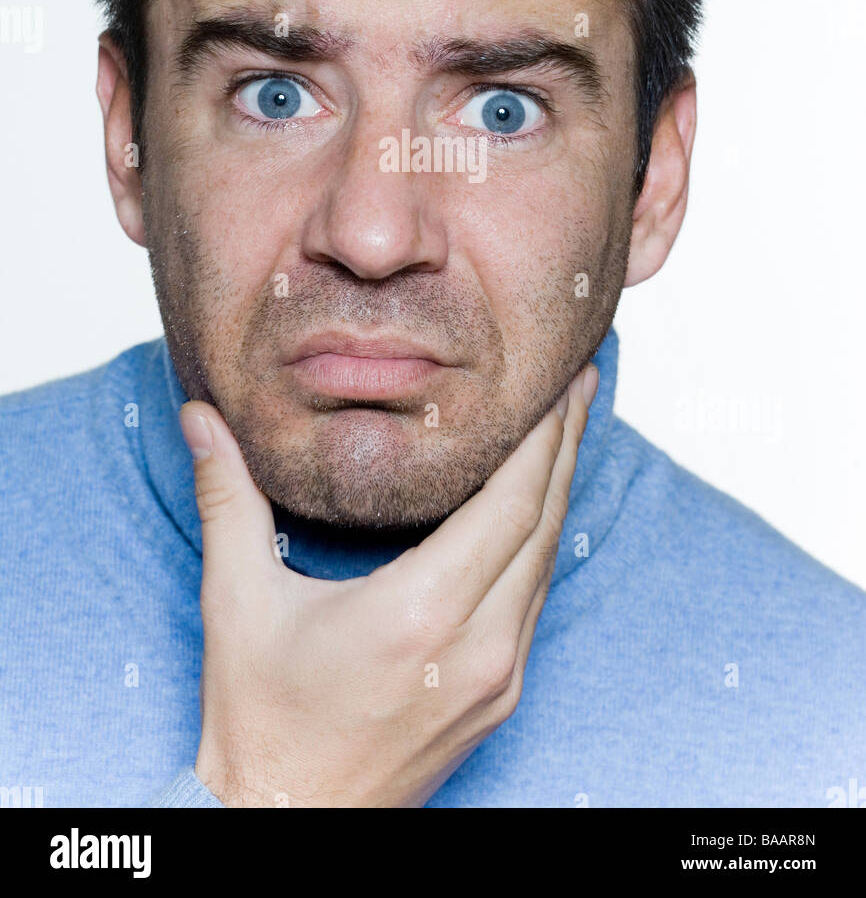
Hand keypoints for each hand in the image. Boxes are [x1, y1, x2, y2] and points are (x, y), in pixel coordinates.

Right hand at [180, 363, 598, 806]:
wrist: (286, 824)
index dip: (541, 436)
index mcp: (420, 611)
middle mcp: (476, 645)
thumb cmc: (261, 721)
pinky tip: (537, 511)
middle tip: (580, 379)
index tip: (558, 380)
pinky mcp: (499, 697)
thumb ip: (227, 498)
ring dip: (560, 492)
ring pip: (548, 564)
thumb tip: (202, 417)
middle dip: (564, 444)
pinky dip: (542, 544)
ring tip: (567, 429)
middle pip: (545, 523)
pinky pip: (535, 603)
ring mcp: (496, 677)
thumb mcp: (237, 601)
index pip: (510, 502)